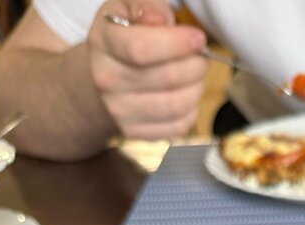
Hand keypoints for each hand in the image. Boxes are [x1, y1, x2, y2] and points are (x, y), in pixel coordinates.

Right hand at [87, 1, 207, 140]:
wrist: (106, 73)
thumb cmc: (125, 34)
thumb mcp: (129, 7)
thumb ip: (146, 6)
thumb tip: (159, 21)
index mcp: (103, 42)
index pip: (143, 49)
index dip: (178, 44)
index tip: (198, 39)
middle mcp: (106, 80)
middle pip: (167, 78)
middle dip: (195, 65)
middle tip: (201, 57)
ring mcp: (119, 110)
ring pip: (176, 105)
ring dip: (197, 88)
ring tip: (195, 74)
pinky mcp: (136, 132)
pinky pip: (178, 126)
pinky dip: (192, 110)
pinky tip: (186, 94)